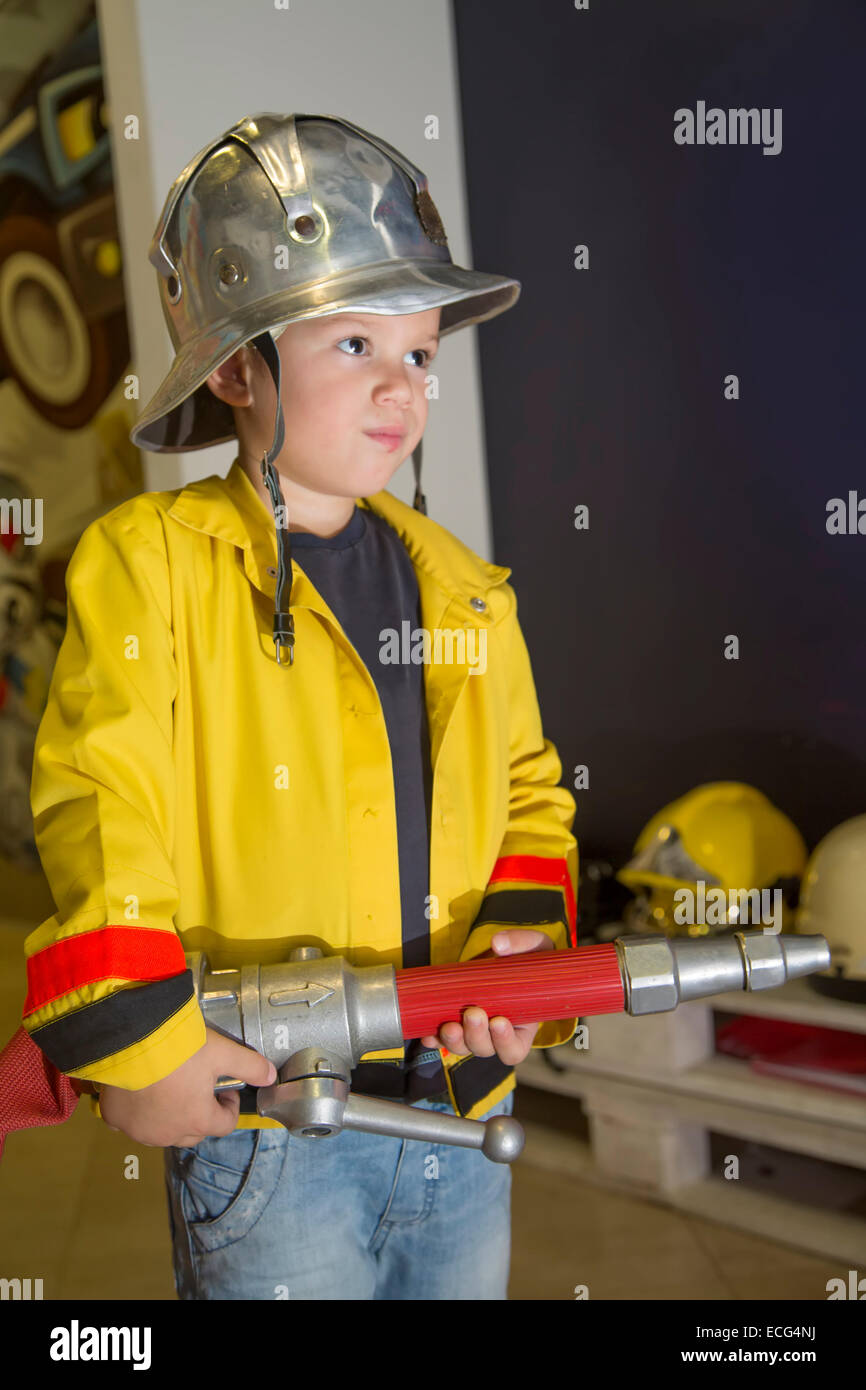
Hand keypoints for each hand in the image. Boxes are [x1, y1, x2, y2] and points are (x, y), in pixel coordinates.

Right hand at [97, 1027, 276, 1147]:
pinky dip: (136, 1113)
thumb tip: (271, 1076)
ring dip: (169, 1116)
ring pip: (161, 1131)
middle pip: (193, 1133)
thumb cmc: (181, 1049)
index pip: (224, 1124)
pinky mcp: (115, 1120)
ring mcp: (140, 1130)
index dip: (228, 1105)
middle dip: (200, 1115)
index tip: (224, 1088)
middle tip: (198, 1087)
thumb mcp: (222, 1052)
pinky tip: (139, 1091)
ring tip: (169, 1087)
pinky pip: (129, 1123)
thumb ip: (249, 1066)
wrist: (133, 1039)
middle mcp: (169, 1133)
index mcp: (199, 1121)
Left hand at [420, 929, 554, 1065]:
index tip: (499, 1021)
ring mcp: (474, 1028)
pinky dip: (434, 1037)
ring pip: (463, 1046)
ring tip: (448, 1025)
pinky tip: (428, 1033)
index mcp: (522, 1025)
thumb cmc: (528, 957)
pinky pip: (443, 1037)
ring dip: (454, 1040)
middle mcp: (496, 1033)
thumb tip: (498, 944)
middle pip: (485, 1048)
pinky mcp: (456, 1018)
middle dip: (476, 1035)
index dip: (506, 1042)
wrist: (508, 954)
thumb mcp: (535, 946)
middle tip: (473, 1013)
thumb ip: (521, 942)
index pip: (514, 1049)